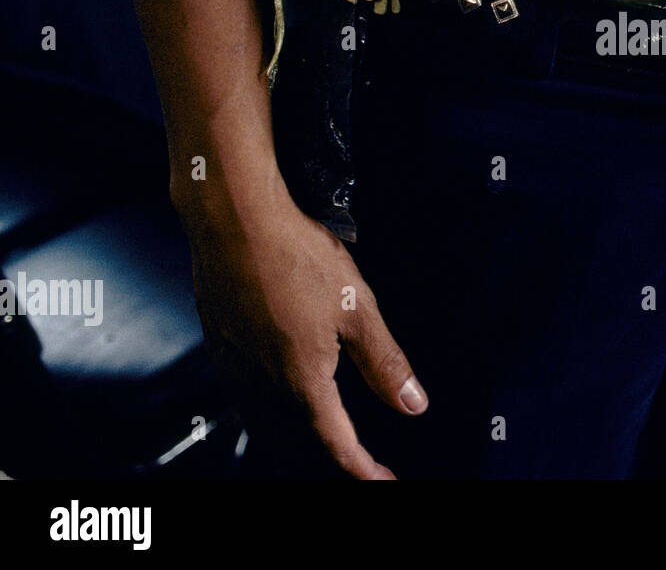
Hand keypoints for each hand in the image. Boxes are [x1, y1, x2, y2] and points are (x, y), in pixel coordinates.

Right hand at [181, 189, 425, 477]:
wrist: (232, 219)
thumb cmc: (296, 255)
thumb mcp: (358, 308)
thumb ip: (384, 362)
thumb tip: (413, 405)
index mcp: (301, 379)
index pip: (335, 443)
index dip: (361, 468)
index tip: (382, 482)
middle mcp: (261, 382)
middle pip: (297, 441)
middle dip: (330, 458)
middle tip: (361, 464)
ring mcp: (234, 364)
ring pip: (265, 423)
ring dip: (296, 439)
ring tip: (324, 439)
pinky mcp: (218, 344)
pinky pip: (243, 398)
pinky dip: (267, 412)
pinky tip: (277, 398)